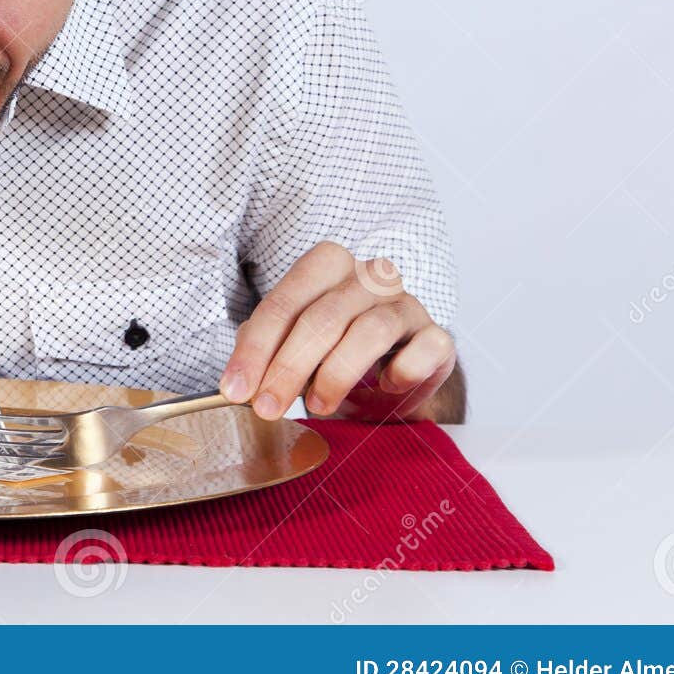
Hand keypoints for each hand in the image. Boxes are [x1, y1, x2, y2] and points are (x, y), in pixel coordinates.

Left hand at [220, 241, 456, 421]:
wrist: (393, 372)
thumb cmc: (334, 350)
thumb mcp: (291, 342)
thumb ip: (265, 350)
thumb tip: (238, 382)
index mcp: (326, 266)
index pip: (284, 302)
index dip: (256, 349)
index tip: (235, 389)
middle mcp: (368, 276)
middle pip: (322, 317)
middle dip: (288, 368)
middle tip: (267, 407)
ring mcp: (407, 304)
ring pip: (370, 331)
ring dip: (335, 375)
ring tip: (316, 407)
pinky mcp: (437, 337)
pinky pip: (425, 350)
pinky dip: (401, 372)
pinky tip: (384, 387)